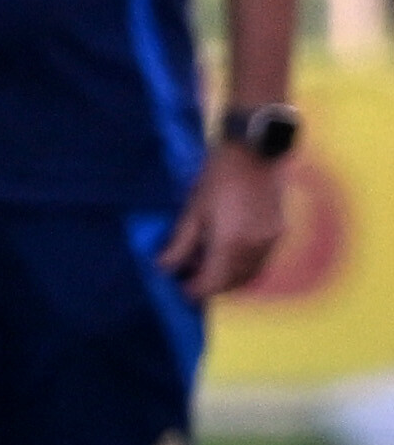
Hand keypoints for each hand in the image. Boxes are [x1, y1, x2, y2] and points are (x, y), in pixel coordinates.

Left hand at [161, 143, 286, 298]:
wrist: (255, 153)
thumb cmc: (217, 179)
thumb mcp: (192, 211)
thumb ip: (180, 244)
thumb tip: (164, 268)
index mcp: (231, 245)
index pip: (213, 284)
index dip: (194, 290)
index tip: (179, 288)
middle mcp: (255, 249)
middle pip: (233, 284)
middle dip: (211, 286)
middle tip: (189, 276)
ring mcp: (271, 242)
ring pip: (249, 275)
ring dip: (228, 277)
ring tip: (205, 263)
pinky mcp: (279, 233)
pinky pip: (260, 261)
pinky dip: (242, 265)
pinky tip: (226, 252)